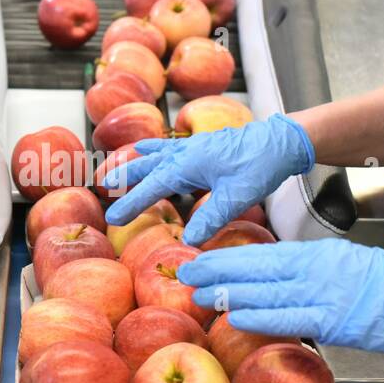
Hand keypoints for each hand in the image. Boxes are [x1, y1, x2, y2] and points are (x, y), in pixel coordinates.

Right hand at [102, 114, 314, 245]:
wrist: (280, 141)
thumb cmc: (260, 167)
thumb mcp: (236, 197)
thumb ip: (210, 218)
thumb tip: (188, 240)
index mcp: (188, 163)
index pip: (151, 186)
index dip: (131, 204)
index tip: (113, 218)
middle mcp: (185, 152)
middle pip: (145, 165)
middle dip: (124, 177)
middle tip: (102, 188)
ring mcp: (193, 146)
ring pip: (155, 154)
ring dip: (135, 162)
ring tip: (116, 169)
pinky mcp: (203, 146)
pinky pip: (169, 147)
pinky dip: (154, 150)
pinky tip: (148, 149)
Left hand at [177, 238, 383, 356]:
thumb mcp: (345, 267)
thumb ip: (311, 274)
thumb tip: (279, 284)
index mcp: (315, 256)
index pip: (262, 255)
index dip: (227, 259)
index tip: (200, 260)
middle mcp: (313, 269)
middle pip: (254, 268)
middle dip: (216, 270)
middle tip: (184, 273)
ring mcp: (321, 293)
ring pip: (265, 291)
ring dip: (228, 293)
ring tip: (198, 294)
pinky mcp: (332, 319)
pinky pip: (288, 316)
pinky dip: (259, 316)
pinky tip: (235, 316)